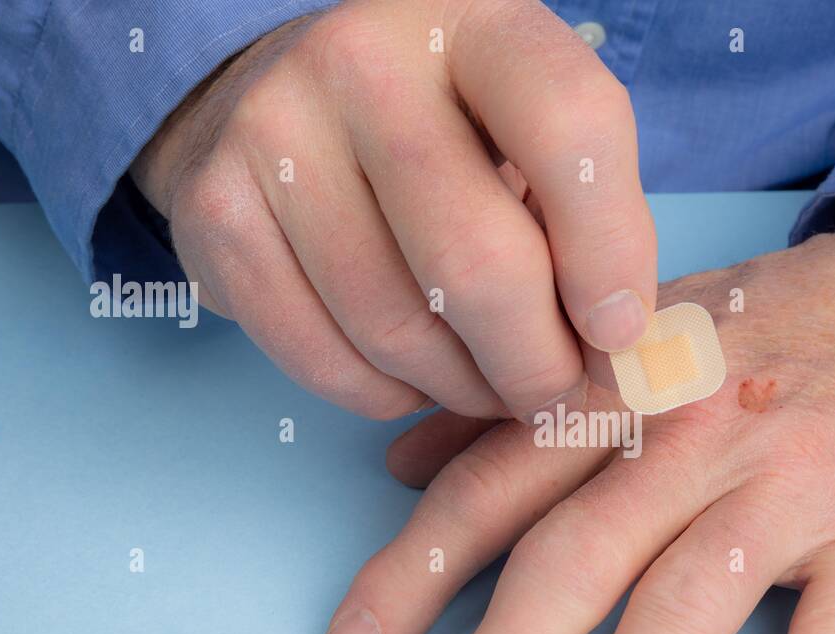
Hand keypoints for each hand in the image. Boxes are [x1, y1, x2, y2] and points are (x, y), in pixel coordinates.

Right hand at [130, 0, 655, 421]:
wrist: (270, 97)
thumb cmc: (437, 129)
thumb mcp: (524, 134)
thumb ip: (586, 221)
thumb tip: (621, 352)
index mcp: (473, 23)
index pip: (571, 125)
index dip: (611, 252)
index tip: (620, 336)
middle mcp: (363, 60)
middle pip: (477, 261)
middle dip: (536, 365)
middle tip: (557, 394)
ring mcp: (273, 132)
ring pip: (397, 329)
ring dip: (463, 389)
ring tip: (490, 384)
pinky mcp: (213, 214)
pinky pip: (322, 359)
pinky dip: (386, 396)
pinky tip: (414, 377)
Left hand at [323, 202, 834, 633]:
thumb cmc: (769, 331)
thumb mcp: (635, 342)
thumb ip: (519, 410)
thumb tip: (401, 468)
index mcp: (623, 385)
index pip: (497, 485)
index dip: (415, 570)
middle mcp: (695, 428)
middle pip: (575, 554)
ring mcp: (793, 475)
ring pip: (688, 596)